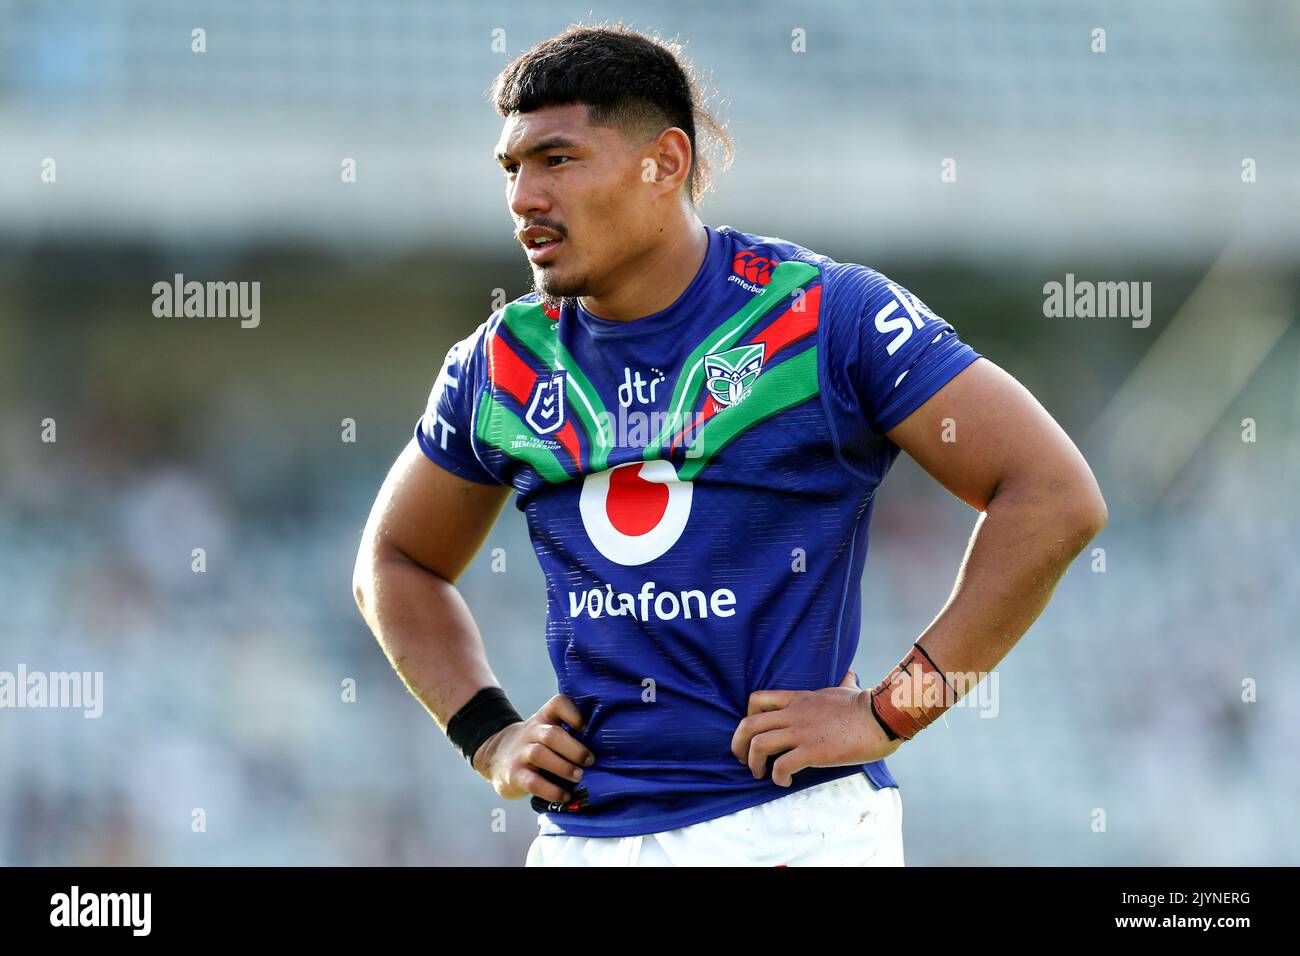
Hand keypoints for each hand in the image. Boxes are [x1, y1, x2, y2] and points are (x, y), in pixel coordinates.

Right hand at [472, 693, 594, 802]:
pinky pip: (532, 782)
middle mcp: (531, 732)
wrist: (495, 757)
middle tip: (590, 761)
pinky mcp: (514, 775)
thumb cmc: (535, 744)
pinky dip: (551, 791)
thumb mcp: (546, 730)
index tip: (586, 727)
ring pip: (540, 755)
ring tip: (579, 777)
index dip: (573, 712)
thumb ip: (568, 733)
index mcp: (544, 718)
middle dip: (574, 748)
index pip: (557, 703)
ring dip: (563, 767)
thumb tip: (606, 747)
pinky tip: (565, 796)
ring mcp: (520, 753)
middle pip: (551, 734)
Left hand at [730, 671, 901, 786]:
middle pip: (748, 724)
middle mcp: (794, 714)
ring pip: (759, 745)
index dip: (746, 718)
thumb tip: (849, 675)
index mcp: (798, 699)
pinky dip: (777, 777)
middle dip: (738, 745)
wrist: (883, 716)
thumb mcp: (846, 688)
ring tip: (762, 774)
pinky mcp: (813, 751)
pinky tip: (785, 781)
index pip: (757, 699)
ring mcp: (802, 732)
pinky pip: (782, 765)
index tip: (752, 734)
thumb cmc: (867, 704)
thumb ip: (841, 683)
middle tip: (744, 760)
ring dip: (754, 764)